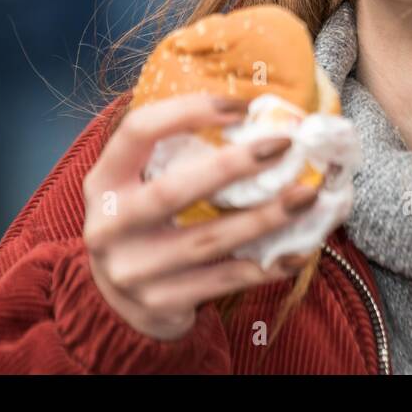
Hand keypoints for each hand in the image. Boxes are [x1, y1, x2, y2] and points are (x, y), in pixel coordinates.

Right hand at [81, 93, 320, 339]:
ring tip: (307, 196)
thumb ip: (175, 155)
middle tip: (284, 145)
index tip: (241, 107)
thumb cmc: (143, 224)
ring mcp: (132, 269)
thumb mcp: (138, 185)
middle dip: (233, 165)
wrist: (115, 304)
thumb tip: (257, 119)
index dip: (187, 111)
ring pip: (207, 240)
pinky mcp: (160, 303)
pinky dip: (265, 266)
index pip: (138, 131)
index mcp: (104, 180)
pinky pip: (223, 281)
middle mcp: (109, 225)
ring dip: (264, 218)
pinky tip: (298, 253)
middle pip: (172, 191)